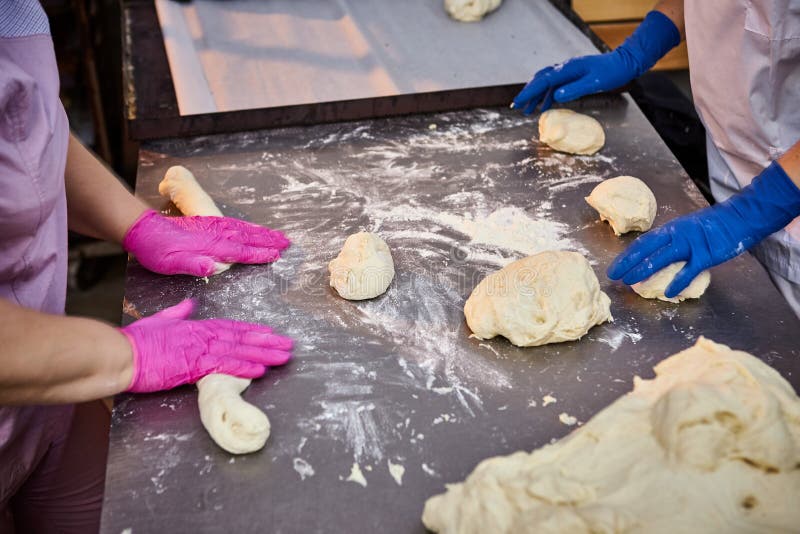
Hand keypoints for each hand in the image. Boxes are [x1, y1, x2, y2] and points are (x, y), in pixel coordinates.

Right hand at [120, 300, 292, 392]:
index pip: (230, 327)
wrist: (119, 354)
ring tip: (283, 357)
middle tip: (288, 345)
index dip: (251, 330)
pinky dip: (243, 366)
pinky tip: (260, 369)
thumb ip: (176, 312)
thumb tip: (189, 304)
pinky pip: (224, 365)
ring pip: (238, 350)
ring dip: (263, 354)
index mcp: (194, 327)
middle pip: (241, 337)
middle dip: (266, 342)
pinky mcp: (193, 365)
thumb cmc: (133, 342)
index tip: (269, 332)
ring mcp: (199, 350)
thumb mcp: (157, 321)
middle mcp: (201, 335)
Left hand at [123, 210, 289, 276]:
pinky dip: (249, 226)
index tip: (275, 256)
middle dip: (268, 241)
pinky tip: (255, 229)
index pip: (240, 252)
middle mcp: (216, 235)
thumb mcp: (170, 263)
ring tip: (280, 236)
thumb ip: (192, 264)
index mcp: (210, 247)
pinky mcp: (210, 223)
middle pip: (248, 238)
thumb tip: (213, 267)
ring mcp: (214, 227)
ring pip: (244, 230)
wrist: (145, 229)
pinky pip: (236, 224)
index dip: (258, 255)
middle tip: (287, 244)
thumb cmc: (157, 250)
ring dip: (263, 233)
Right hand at [512, 10, 679, 113]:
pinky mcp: (572, 75)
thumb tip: (556, 96)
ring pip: (545, 83)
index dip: (529, 92)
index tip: (518, 102)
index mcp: (567, 69)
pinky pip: (554, 85)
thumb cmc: (612, 72)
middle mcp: (564, 68)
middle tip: (517, 106)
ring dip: (536, 96)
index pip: (543, 81)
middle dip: (528, 93)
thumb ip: (575, 89)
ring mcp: (567, 71)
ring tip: (528, 110)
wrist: (624, 63)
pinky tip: (545, 106)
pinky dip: (546, 95)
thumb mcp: (595, 82)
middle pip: (540, 80)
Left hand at [608, 162, 799, 297]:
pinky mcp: (707, 255)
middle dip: (628, 262)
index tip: (614, 267)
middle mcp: (676, 234)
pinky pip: (690, 270)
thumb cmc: (711, 225)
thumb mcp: (685, 228)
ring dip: (644, 270)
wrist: (739, 218)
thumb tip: (653, 257)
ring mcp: (691, 244)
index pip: (642, 242)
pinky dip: (678, 281)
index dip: (627, 255)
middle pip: (646, 249)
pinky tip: (668, 292)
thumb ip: (671, 241)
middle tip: (613, 276)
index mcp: (670, 229)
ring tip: (631, 282)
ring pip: (662, 257)